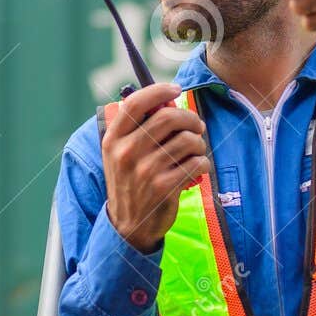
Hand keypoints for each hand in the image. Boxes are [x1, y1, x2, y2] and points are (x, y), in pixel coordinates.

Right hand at [102, 82, 210, 253]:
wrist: (128, 226)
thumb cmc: (129, 182)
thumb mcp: (120, 154)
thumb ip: (137, 129)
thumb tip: (168, 102)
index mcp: (113, 139)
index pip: (136, 103)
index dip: (159, 91)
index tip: (176, 89)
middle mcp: (126, 153)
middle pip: (168, 117)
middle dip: (190, 118)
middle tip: (196, 125)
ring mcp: (145, 171)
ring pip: (187, 140)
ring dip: (199, 143)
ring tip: (196, 150)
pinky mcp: (164, 187)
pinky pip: (196, 163)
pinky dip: (202, 163)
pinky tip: (196, 167)